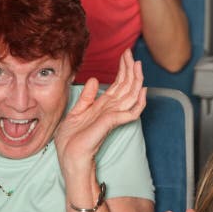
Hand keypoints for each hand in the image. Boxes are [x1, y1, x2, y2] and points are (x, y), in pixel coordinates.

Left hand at [54, 50, 144, 176]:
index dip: (123, 68)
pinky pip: (132, 113)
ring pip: (132, 95)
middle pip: (127, 86)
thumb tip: (92, 80)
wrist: (70, 157)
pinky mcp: (112, 124)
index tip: (126, 54)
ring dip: (136, 80)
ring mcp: (114, 117)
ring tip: (138, 65)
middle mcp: (112, 109)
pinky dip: (139, 103)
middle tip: (132, 53)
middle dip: (130, 69)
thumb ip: (87, 97)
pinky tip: (142, 91)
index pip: (118, 84)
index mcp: (104, 106)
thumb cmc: (72, 140)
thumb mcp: (75, 113)